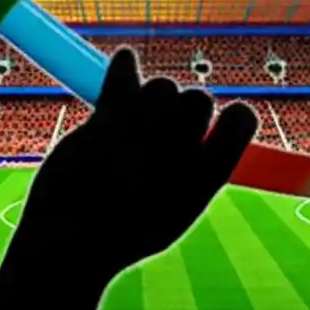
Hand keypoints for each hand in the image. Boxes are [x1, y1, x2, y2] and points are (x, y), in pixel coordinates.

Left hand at [11, 46, 258, 278]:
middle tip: (163, 128)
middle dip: (184, 106)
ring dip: (152, 96)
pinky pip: (123, 76)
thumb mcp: (175, 213)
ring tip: (135, 122)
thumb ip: (196, 174)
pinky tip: (124, 63)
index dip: (232, 116)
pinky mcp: (105, 122)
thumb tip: (207, 140)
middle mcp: (178, 152)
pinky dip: (124, 65)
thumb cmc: (124, 234)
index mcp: (205, 178)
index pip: (241, 119)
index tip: (214, 125)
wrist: (69, 246)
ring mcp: (141, 134)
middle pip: (198, 98)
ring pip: (162, 86)